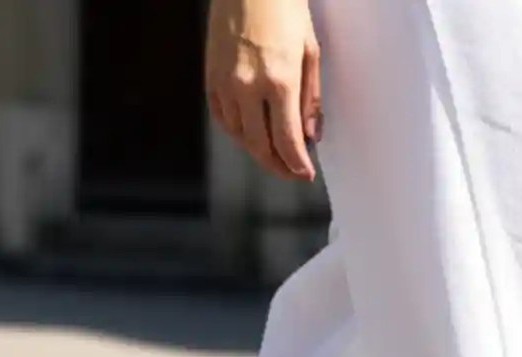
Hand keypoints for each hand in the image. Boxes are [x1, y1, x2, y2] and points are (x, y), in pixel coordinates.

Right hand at [205, 0, 321, 180]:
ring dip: (258, 151)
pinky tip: (252, 134)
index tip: (304, 174)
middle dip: (278, 166)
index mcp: (280, 81)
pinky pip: (223, 118)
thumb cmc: (285, 11)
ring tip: (275, 155)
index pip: (287, 140)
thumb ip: (310, 99)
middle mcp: (248, 87)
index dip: (296, 164)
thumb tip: (310, 135)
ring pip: (240, 136)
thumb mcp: (310, 52)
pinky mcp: (211, 78)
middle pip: (260, 146)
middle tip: (291, 172)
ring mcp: (225, 84)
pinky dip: (238, 133)